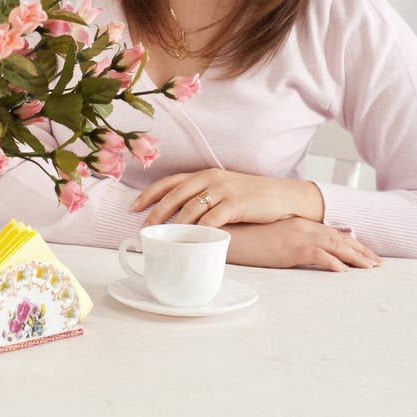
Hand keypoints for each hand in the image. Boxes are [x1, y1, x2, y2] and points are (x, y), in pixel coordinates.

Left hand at [130, 168, 322, 226]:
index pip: (170, 182)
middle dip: (156, 212)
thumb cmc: (251, 196)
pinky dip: (200, 231)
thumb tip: (179, 215)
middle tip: (144, 228)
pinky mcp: (236, 204)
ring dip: (175, 224)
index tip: (133, 207)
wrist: (282, 195)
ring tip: (164, 239)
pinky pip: (212, 219)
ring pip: (191, 207)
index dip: (150, 194)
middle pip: (175, 194)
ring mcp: (223, 190)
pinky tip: (191, 241)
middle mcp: (211, 178)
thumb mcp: (224, 189)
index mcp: (205, 174)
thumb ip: (203, 196)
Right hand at [224, 217, 382, 271]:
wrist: (230, 234)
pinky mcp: (290, 248)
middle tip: (376, 262)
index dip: (351, 242)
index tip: (365, 252)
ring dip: (355, 257)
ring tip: (370, 267)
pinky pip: (318, 256)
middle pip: (338, 239)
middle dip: (359, 250)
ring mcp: (297, 236)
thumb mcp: (273, 235)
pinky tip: (344, 271)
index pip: (331, 233)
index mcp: (298, 223)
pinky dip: (333, 263)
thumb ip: (291, 237)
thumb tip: (302, 247)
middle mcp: (302, 226)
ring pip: (334, 246)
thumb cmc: (247, 236)